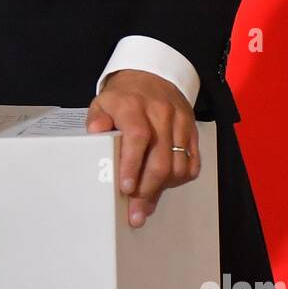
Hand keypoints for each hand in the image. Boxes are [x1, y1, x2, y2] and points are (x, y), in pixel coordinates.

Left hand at [86, 69, 199, 227]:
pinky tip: (164, 185)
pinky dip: (179, 180)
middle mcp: (160, 113)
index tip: (125, 188)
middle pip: (160, 159)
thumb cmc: (124, 96)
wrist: (152, 75)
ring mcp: (180, 122)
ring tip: (146, 202)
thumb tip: (95, 136)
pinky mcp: (193, 131)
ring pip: (178, 166)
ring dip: (163, 189)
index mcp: (134, 106)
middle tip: (135, 213)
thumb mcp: (103, 102)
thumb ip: (98, 121)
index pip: (137, 137)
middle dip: (147, 191)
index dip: (132, 165)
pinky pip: (192, 164)